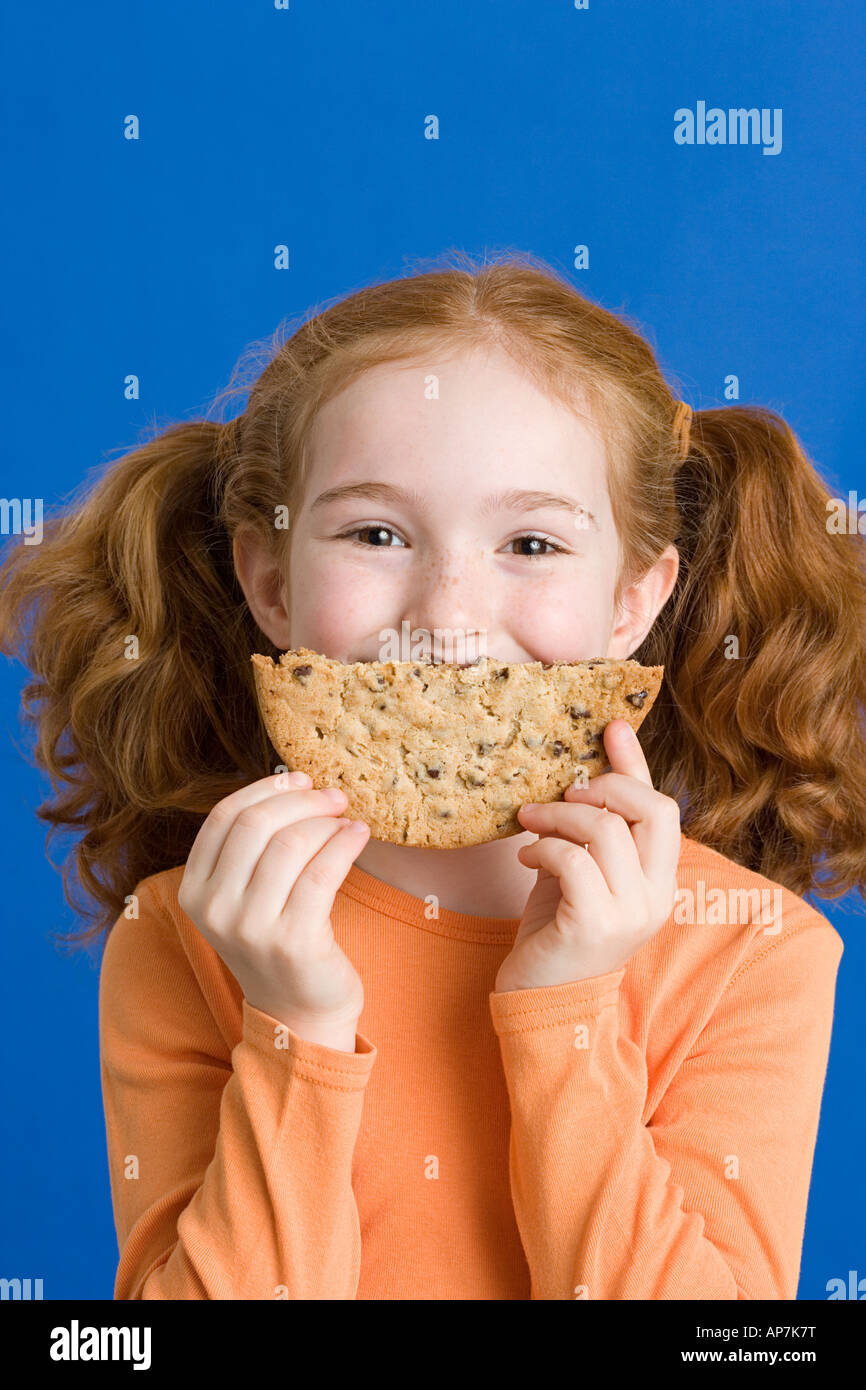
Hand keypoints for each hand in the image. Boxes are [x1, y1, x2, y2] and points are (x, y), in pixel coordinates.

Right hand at [177, 770, 369, 1031]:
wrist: (299, 1012)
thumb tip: (293, 782)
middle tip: (334, 797)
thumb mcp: (245, 895)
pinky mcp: (292, 942)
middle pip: (256, 824)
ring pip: (291, 844)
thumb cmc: (278, 939)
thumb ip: (252, 847)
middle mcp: (214, 909)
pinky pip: (322, 872)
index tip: (300, 779)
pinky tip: (359, 835)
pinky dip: (344, 844)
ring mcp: (250, 928)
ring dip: (327, 822)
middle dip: (302, 800)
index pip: (224, 817)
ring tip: (348, 821)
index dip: (265, 790)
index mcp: (194, 890)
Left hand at [493, 720, 680, 992]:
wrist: (541, 1000)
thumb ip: (593, 826)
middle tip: (563, 794)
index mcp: (659, 881)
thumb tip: (586, 768)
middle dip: (603, 787)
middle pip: (653, 810)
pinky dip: (543, 848)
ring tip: (530, 823)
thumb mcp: (582, 868)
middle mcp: (657, 898)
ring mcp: (630, 914)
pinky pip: (572, 861)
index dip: (635, 764)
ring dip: (559, 816)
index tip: (609, 727)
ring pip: (606, 830)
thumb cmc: (559, 929)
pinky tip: (526, 856)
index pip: (663, 808)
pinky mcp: (593, 925)